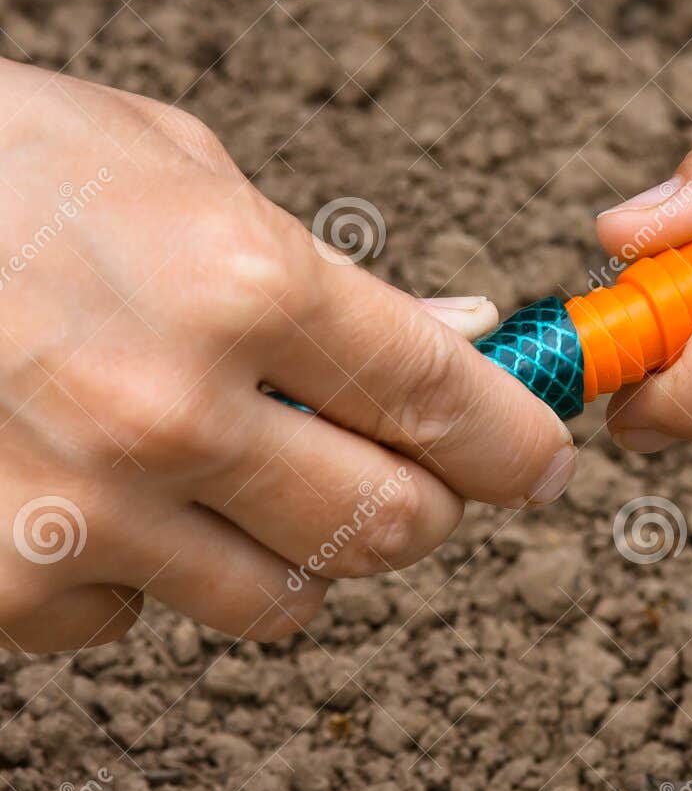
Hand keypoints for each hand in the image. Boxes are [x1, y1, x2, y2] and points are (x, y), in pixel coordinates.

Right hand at [0, 62, 574, 651]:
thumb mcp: (172, 170)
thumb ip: (328, 274)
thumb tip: (457, 335)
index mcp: (238, 284)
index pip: (446, 402)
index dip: (519, 441)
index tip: (540, 457)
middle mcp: (170, 413)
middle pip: (391, 527)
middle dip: (425, 505)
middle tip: (409, 472)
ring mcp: (80, 517)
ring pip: (283, 598)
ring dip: (292, 546)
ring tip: (235, 470)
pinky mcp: (4, 592)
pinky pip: (140, 620)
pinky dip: (147, 571)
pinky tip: (100, 489)